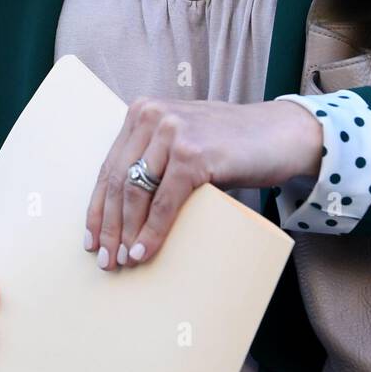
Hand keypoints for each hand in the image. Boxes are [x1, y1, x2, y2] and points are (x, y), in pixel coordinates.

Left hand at [84, 96, 323, 271]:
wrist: (279, 134)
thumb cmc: (230, 145)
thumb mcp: (183, 142)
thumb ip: (154, 160)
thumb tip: (122, 213)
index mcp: (143, 111)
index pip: (110, 166)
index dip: (97, 207)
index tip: (91, 238)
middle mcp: (153, 116)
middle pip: (118, 181)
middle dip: (109, 226)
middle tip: (105, 258)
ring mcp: (173, 133)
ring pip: (135, 193)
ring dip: (126, 233)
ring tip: (124, 260)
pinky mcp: (193, 154)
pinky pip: (164, 203)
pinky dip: (152, 232)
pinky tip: (145, 251)